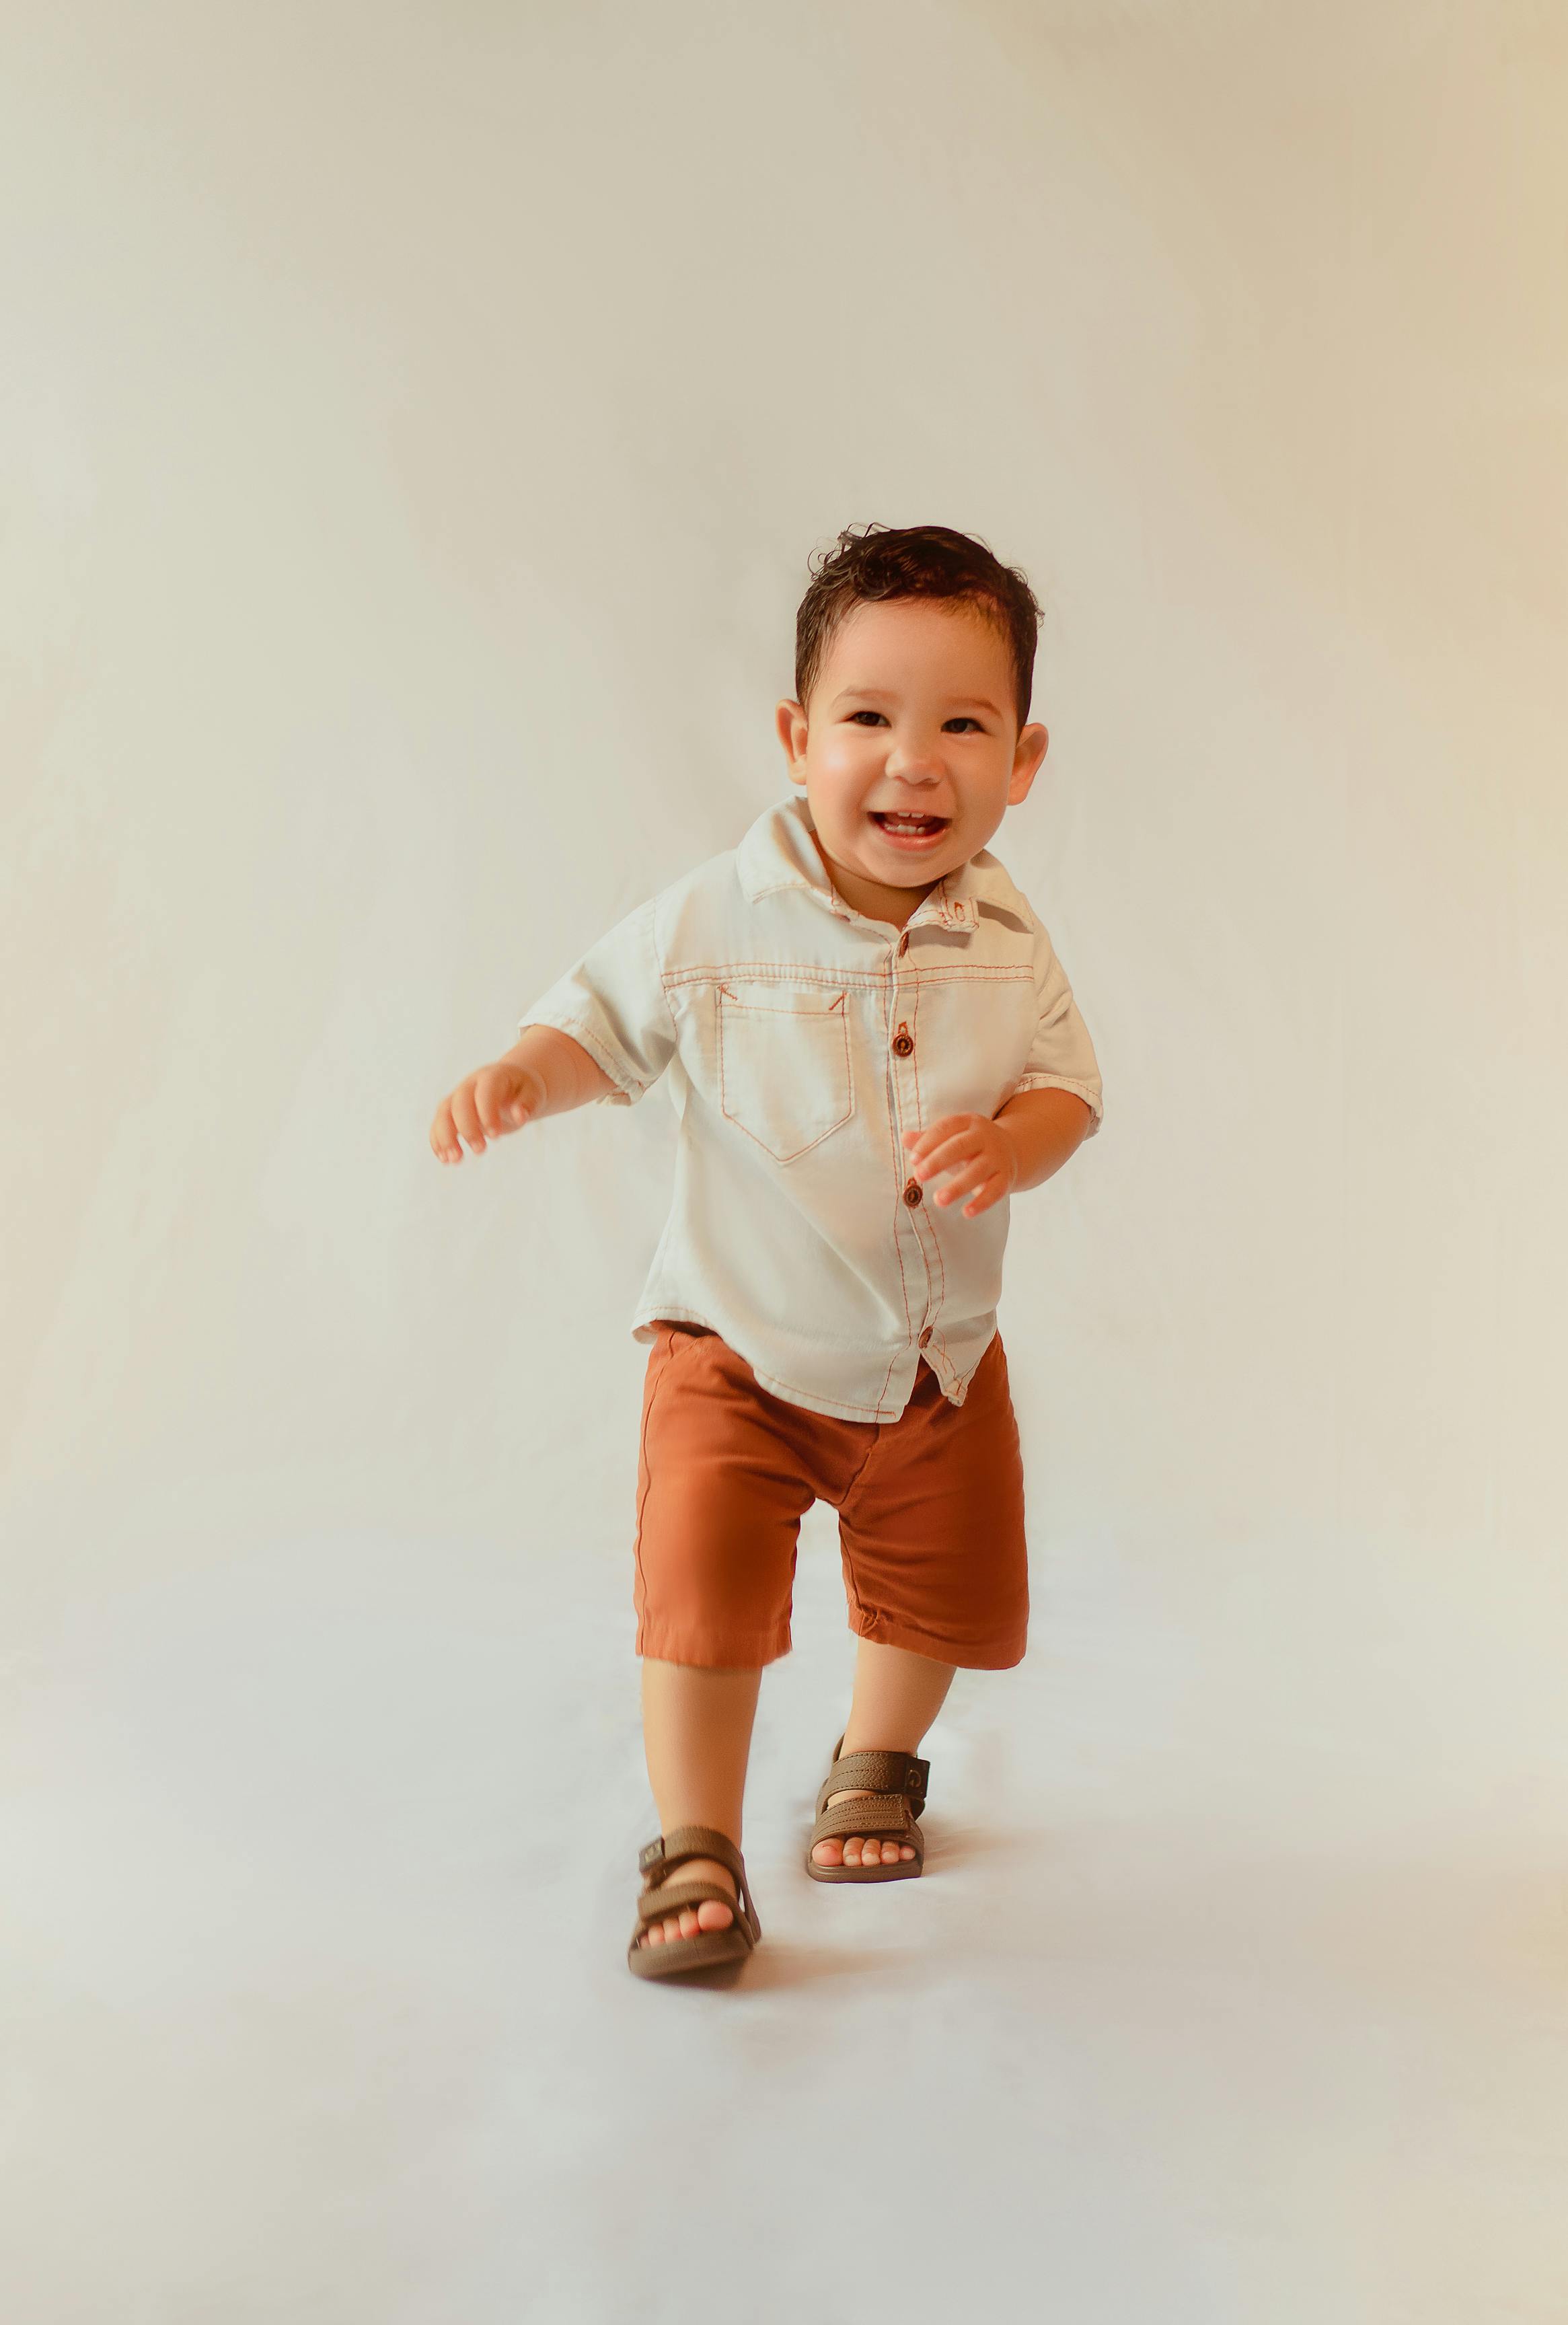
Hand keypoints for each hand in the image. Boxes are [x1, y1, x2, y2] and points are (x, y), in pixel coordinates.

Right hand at [429, 1058, 546, 1164]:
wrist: (511, 1083)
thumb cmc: (523, 1090)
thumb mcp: (533, 1094)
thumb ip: (527, 1104)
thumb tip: (520, 1116)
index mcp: (492, 1076)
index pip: (485, 1092)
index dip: (487, 1113)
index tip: (496, 1136)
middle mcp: (470, 1084)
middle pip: (460, 1103)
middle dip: (467, 1128)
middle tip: (480, 1151)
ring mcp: (457, 1096)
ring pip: (443, 1114)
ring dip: (446, 1137)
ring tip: (454, 1160)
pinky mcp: (451, 1110)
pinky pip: (439, 1124)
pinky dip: (438, 1141)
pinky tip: (444, 1159)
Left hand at [901, 1114, 1017, 1218]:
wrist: (1011, 1150)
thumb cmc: (970, 1146)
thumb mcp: (951, 1138)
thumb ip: (927, 1139)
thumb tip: (904, 1137)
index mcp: (967, 1122)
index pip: (945, 1128)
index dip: (928, 1142)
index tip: (913, 1159)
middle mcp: (984, 1137)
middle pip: (960, 1146)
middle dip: (938, 1161)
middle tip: (919, 1176)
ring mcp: (997, 1158)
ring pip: (977, 1171)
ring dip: (957, 1186)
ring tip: (938, 1200)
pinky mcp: (1005, 1178)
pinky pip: (995, 1191)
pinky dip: (981, 1202)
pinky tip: (966, 1212)